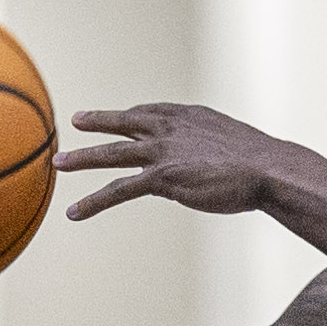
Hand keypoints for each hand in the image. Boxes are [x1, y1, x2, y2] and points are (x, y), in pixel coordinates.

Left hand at [57, 103, 324, 221]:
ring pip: (113, 153)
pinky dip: (93, 201)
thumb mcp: (233, 144)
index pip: (151, 112)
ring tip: (58, 164)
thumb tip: (213, 160)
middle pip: (125, 123)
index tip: (121, 118)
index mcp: (188, 116)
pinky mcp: (162, 178)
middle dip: (98, 122)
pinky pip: (118, 190)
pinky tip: (75, 212)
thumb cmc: (260, 162)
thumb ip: (213, 146)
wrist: (268, 169)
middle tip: (77, 121)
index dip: (132, 116)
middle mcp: (170, 128)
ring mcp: (163, 151)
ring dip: (83, 158)